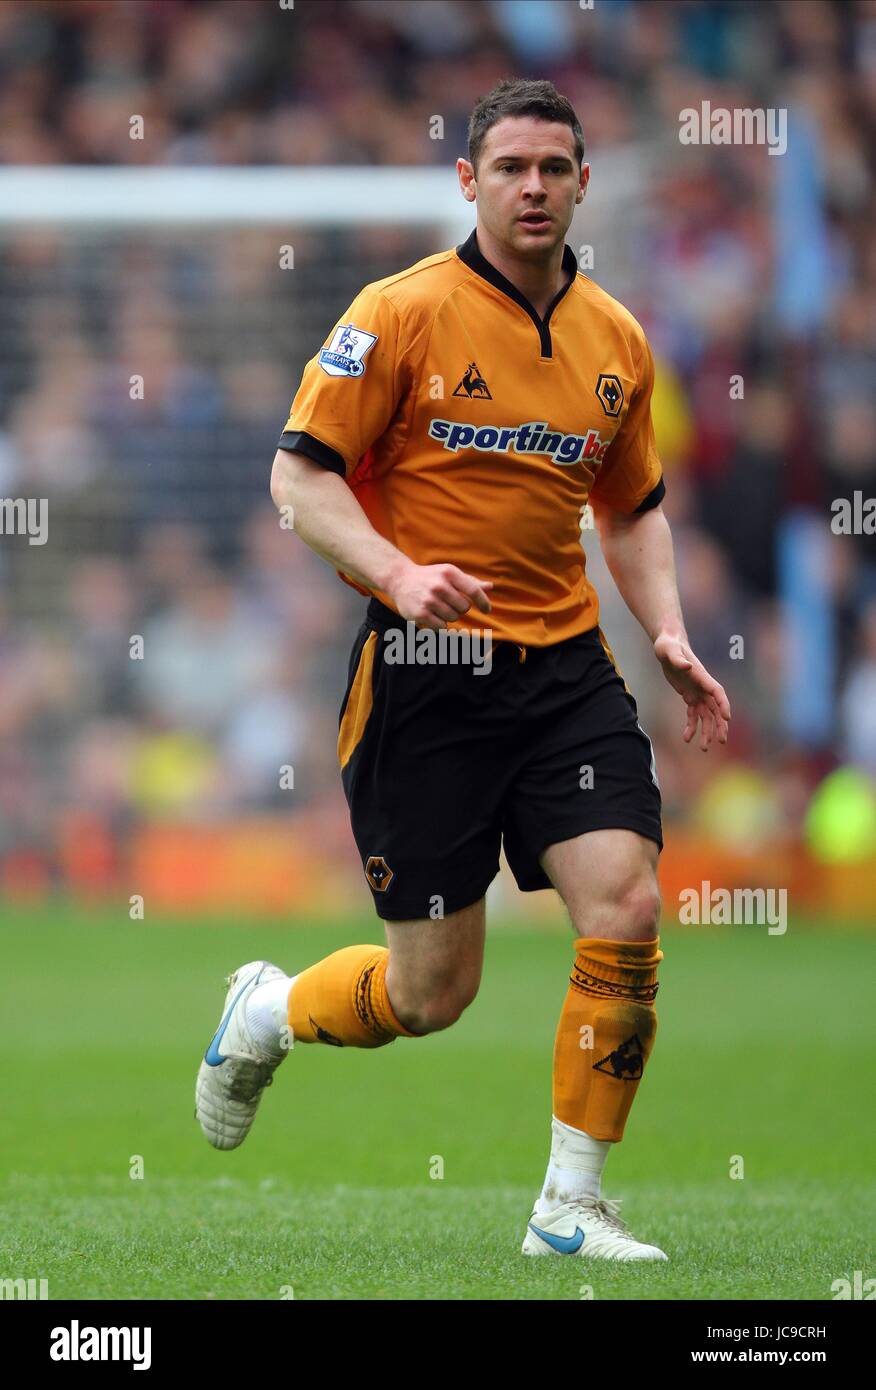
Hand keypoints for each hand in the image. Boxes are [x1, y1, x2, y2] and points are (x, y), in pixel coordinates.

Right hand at [387, 560, 492, 630]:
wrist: (400, 580)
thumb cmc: (430, 577)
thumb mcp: (449, 574)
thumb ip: (470, 582)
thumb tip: (490, 587)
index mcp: (449, 573)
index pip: (474, 590)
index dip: (483, 602)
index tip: (487, 610)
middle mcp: (439, 585)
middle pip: (464, 608)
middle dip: (460, 608)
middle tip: (449, 602)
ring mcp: (429, 600)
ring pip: (453, 618)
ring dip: (449, 616)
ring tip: (438, 607)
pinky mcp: (421, 614)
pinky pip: (442, 627)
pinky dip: (440, 624)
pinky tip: (432, 615)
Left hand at [654, 632, 730, 749]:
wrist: (668, 645)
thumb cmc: (669, 646)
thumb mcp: (669, 651)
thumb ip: (677, 659)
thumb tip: (686, 667)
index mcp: (701, 676)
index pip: (717, 692)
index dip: (723, 704)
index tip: (727, 718)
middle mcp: (703, 686)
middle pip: (716, 708)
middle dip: (720, 725)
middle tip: (720, 741)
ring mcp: (698, 692)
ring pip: (706, 715)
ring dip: (707, 731)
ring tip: (703, 747)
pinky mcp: (690, 696)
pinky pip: (693, 715)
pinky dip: (692, 726)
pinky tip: (686, 738)